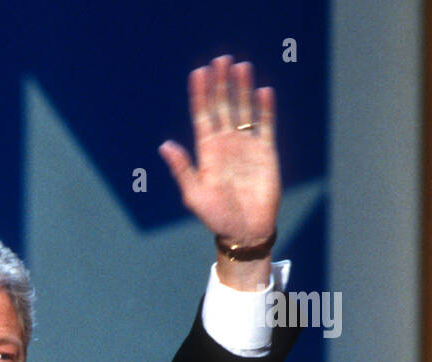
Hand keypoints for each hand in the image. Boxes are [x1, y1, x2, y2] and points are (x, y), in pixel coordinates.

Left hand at [158, 56, 279, 247]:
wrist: (244, 230)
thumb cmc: (216, 216)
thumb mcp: (194, 194)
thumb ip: (182, 168)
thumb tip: (165, 145)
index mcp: (206, 151)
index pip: (202, 116)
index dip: (200, 95)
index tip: (198, 73)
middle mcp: (226, 144)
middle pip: (223, 106)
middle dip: (220, 84)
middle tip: (220, 60)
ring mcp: (246, 146)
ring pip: (243, 110)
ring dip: (242, 89)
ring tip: (240, 66)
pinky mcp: (266, 152)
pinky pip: (265, 125)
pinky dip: (265, 109)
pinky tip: (263, 92)